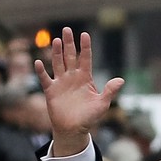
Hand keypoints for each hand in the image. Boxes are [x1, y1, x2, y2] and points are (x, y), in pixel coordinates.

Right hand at [34, 28, 124, 154]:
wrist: (74, 130)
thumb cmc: (89, 118)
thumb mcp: (102, 104)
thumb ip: (110, 91)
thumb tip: (121, 80)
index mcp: (85, 78)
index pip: (85, 59)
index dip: (85, 47)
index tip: (85, 34)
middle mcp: (72, 77)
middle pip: (70, 56)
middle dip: (69, 43)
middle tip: (67, 29)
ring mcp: (61, 82)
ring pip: (58, 63)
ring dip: (56, 53)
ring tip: (56, 40)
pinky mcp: (51, 90)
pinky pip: (45, 78)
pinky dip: (41, 71)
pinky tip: (39, 62)